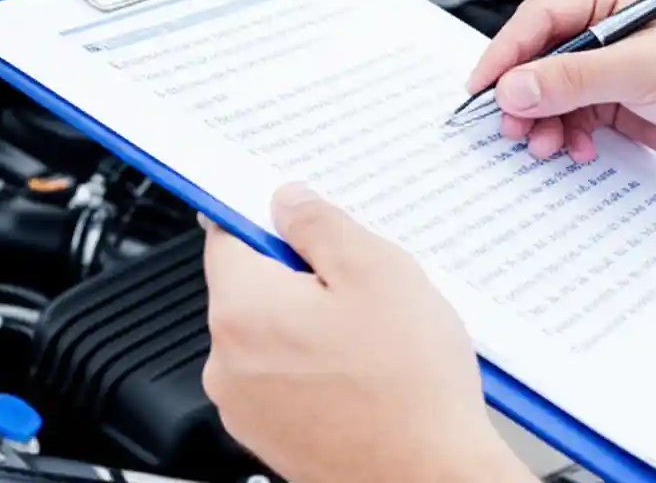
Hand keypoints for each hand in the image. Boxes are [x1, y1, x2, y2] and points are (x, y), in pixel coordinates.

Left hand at [200, 184, 534, 482]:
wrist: (429, 477)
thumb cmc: (409, 388)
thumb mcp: (378, 271)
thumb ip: (321, 224)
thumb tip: (287, 201)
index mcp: (242, 310)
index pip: (226, 235)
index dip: (266, 217)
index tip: (295, 217)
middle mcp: (226, 363)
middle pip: (250, 288)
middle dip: (301, 276)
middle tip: (362, 287)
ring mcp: (245, 407)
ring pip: (270, 336)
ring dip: (309, 325)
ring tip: (372, 340)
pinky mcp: (269, 437)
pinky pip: (282, 379)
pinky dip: (314, 368)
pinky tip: (364, 375)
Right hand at [466, 0, 655, 171]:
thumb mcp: (639, 70)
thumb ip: (573, 78)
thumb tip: (517, 87)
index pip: (538, 21)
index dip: (506, 54)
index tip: (484, 87)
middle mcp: (600, 32)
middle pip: (536, 61)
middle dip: (522, 97)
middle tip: (512, 126)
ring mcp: (604, 72)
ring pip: (548, 96)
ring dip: (542, 124)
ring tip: (545, 146)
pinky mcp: (612, 106)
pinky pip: (569, 121)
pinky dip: (566, 138)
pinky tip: (578, 151)